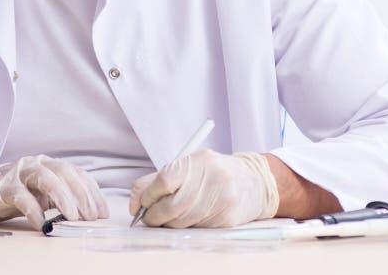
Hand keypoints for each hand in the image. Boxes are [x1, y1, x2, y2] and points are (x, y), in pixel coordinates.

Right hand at [0, 154, 108, 229]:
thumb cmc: (16, 193)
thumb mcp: (43, 195)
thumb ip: (62, 200)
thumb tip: (88, 214)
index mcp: (50, 164)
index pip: (77, 173)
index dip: (93, 192)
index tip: (102, 212)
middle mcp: (37, 164)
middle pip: (65, 172)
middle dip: (81, 194)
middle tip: (90, 216)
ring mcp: (20, 173)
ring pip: (46, 178)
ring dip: (63, 197)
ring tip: (72, 216)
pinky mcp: (4, 187)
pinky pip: (22, 197)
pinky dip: (34, 211)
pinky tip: (42, 224)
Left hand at [129, 150, 278, 227]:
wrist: (252, 181)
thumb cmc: (212, 173)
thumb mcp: (188, 166)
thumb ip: (158, 179)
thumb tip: (135, 202)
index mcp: (198, 160)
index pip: (164, 180)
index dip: (147, 195)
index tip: (141, 203)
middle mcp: (212, 177)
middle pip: (172, 205)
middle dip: (154, 215)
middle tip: (148, 218)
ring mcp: (222, 198)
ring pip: (182, 220)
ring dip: (168, 223)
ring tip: (166, 218)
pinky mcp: (228, 218)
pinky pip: (196, 228)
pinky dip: (186, 226)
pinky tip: (187, 218)